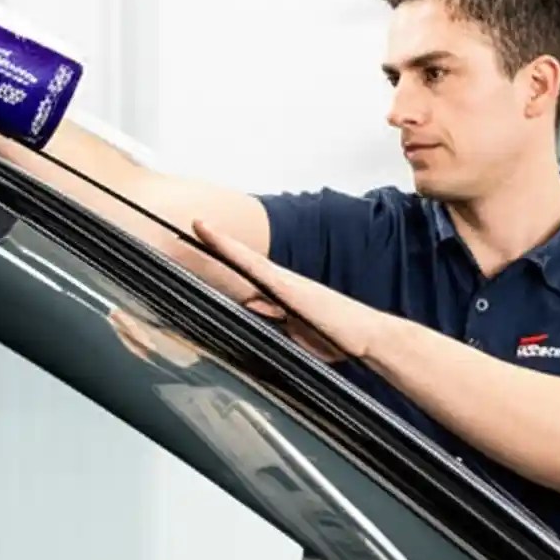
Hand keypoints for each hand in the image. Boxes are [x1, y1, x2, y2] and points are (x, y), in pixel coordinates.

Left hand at [192, 219, 374, 362]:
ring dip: (223, 243)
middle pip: (242, 257)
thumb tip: (252, 310)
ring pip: (247, 258)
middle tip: (194, 223)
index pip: (246, 270)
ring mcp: (284, 282)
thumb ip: (273, 321)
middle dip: (218, 241)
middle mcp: (280, 281)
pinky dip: (239, 256)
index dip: (226, 255)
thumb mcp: (295, 334)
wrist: (365, 336)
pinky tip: (227, 248)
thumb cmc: (334, 336)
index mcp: (280, 292)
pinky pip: (258, 269)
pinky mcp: (289, 288)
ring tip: (200, 226)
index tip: (206, 241)